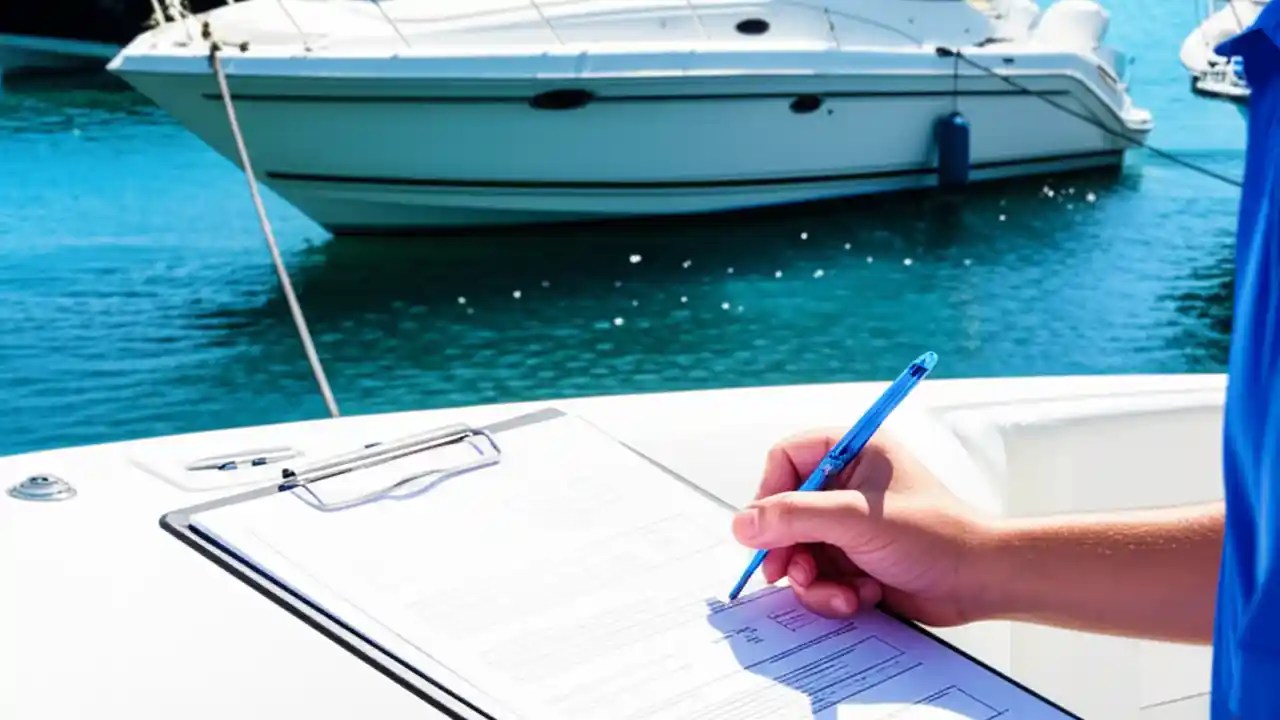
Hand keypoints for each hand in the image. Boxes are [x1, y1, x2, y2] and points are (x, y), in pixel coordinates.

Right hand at [731, 429, 995, 625]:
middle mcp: (847, 483)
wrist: (978, 583)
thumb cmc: (935, 536)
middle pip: (784, 511)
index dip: (769, 494)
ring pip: (798, 549)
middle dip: (789, 548)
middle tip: (787, 572)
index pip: (786, 458)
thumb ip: (794, 517)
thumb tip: (742, 524)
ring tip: (840, 592)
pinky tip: (861, 597)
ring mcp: (849, 523)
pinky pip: (818, 575)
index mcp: (853, 450)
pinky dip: (831, 592)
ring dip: (813, 578)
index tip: (765, 528)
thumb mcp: (857, 520)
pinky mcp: (853, 558)